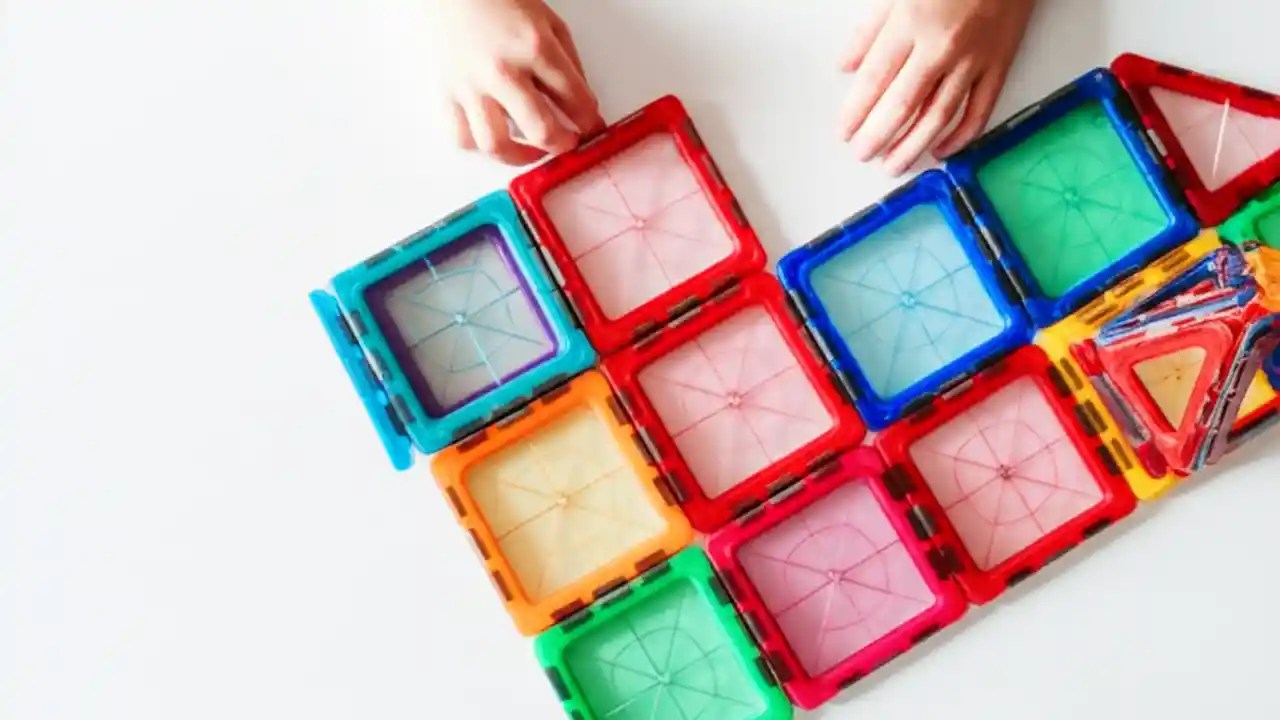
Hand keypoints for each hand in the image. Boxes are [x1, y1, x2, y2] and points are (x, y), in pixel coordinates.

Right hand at [429, 0, 603, 165]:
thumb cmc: (498, 0)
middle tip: (568, 143)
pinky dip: (481, 145)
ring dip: (522, 157)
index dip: (591, 122)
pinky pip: (463, 137)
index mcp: (535, 48)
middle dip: (563, 144)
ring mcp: (472, 86)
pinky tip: (496, 137)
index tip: (593, 129)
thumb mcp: (548, 22)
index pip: (576, 100)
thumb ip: (568, 63)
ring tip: (532, 151)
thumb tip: (581, 102)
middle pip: (542, 131)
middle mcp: (503, 72)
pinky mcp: (447, 94)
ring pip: (497, 144)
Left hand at [838, 0, 1035, 175]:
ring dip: (913, 146)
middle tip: (863, 155)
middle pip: (903, 105)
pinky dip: (962, 136)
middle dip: (878, 136)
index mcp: (912, 22)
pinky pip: (981, 108)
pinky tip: (942, 150)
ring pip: (940, 115)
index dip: (857, 112)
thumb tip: (848, 66)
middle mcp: (942, 45)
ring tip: (893, 165)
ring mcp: (975, 57)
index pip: (875, 80)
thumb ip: (872, 28)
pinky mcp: (1002, 62)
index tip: (845, 132)